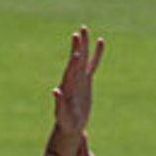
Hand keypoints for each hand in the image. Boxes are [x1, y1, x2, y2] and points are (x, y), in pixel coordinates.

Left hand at [51, 25, 104, 155]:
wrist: (70, 126)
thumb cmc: (65, 122)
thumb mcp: (62, 115)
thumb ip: (58, 103)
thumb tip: (55, 91)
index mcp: (67, 85)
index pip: (71, 71)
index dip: (74, 63)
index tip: (77, 53)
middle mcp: (72, 78)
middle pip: (76, 59)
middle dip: (78, 46)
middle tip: (80, 31)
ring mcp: (80, 78)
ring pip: (83, 58)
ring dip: (85, 45)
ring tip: (85, 29)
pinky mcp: (86, 80)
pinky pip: (93, 64)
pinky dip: (96, 54)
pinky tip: (101, 42)